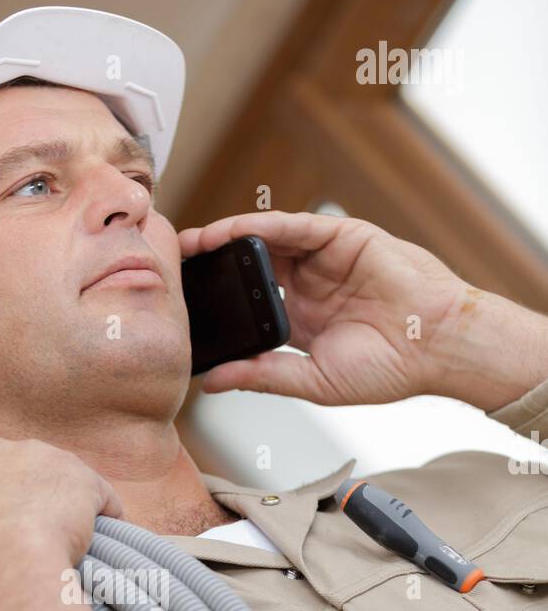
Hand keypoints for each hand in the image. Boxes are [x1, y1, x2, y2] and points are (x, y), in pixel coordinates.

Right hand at [0, 438, 122, 610]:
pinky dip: (102, 520)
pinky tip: (100, 549)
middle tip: (29, 554)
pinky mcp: (79, 474)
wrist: (3, 570)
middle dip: (22, 508)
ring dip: (63, 513)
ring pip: (56, 484)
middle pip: (13, 477)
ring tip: (67, 554)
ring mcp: (38, 456)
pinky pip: (99, 497)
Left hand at [179, 210, 547, 409]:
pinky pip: (294, 227)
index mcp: (301, 319)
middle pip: (249, 267)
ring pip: (266, 242)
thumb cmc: (388, 369)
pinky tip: (231, 232)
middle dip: (212, 265)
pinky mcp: (343, 237)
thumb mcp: (312, 380)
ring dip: (227, 240)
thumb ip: (262, 376)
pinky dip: (262, 227)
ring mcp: (325, 259)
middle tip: (172, 265)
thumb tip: (212, 383)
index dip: (216, 302)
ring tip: (191, 243)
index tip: (179, 305)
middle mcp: (309, 285)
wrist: (437, 347)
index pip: (248, 304)